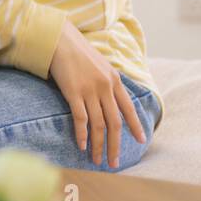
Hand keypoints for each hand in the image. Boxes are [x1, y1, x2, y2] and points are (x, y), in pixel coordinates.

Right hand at [47, 19, 146, 168]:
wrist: (59, 38)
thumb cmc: (76, 51)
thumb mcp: (99, 65)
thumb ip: (107, 82)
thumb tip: (109, 100)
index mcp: (114, 80)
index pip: (128, 109)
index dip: (135, 126)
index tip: (141, 141)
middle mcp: (105, 87)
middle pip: (115, 123)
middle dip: (116, 145)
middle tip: (114, 162)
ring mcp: (90, 90)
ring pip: (99, 124)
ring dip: (99, 145)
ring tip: (97, 159)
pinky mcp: (73, 92)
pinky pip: (81, 118)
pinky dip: (82, 134)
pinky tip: (82, 145)